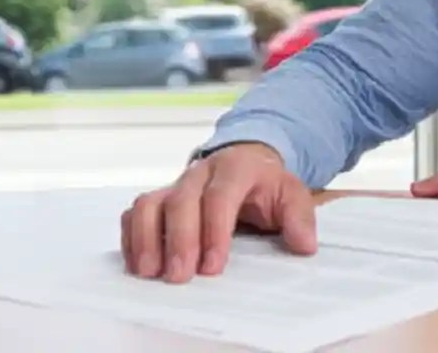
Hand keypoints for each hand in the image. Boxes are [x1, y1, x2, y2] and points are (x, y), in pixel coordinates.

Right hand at [120, 142, 315, 283]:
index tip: (213, 266)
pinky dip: (132, 236)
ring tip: (150, 272)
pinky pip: (136, 212)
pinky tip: (139, 263)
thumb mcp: (293, 195)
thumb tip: (305, 245)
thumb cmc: (267, 185)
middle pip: (181, 201)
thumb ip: (300, 218)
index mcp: (236, 168)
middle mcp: (201, 172)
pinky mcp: (159, 197)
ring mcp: (176, 184)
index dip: (214, 230)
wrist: (249, 161)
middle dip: (178, 240)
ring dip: (146, 238)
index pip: (220, 196)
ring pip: (150, 203)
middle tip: (179, 276)